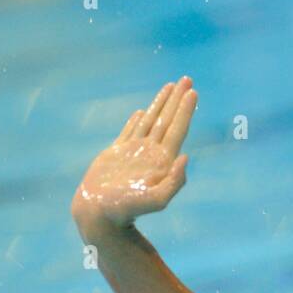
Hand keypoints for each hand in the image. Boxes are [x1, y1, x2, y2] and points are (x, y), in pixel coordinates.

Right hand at [72, 76, 195, 231]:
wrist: (100, 214)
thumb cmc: (127, 209)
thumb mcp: (156, 200)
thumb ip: (175, 182)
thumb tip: (186, 158)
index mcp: (162, 161)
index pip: (177, 130)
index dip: (186, 110)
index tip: (192, 92)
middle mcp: (150, 153)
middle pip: (168, 120)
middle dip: (177, 99)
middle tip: (187, 79)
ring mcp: (134, 152)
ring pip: (151, 121)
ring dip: (161, 103)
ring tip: (170, 86)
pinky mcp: (116, 154)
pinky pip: (130, 131)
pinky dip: (137, 120)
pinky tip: (143, 112)